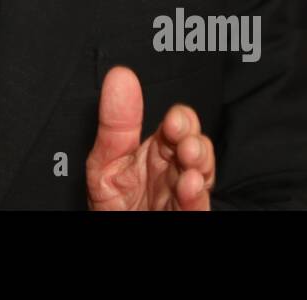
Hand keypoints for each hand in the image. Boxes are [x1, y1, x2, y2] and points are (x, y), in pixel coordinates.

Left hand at [85, 65, 214, 209]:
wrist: (112, 231)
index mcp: (159, 151)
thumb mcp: (105, 159)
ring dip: (199, 165)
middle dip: (193, 140)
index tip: (173, 122)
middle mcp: (174, 171)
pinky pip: (196, 208)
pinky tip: (190, 185)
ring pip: (201, 177)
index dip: (181, 120)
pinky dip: (195, 197)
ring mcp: (181, 197)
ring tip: (189, 157)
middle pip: (195, 148)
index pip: (179, 126)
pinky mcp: (186, 216)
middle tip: (182, 139)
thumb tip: (120, 75)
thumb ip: (116, 122)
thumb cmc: (113, 202)